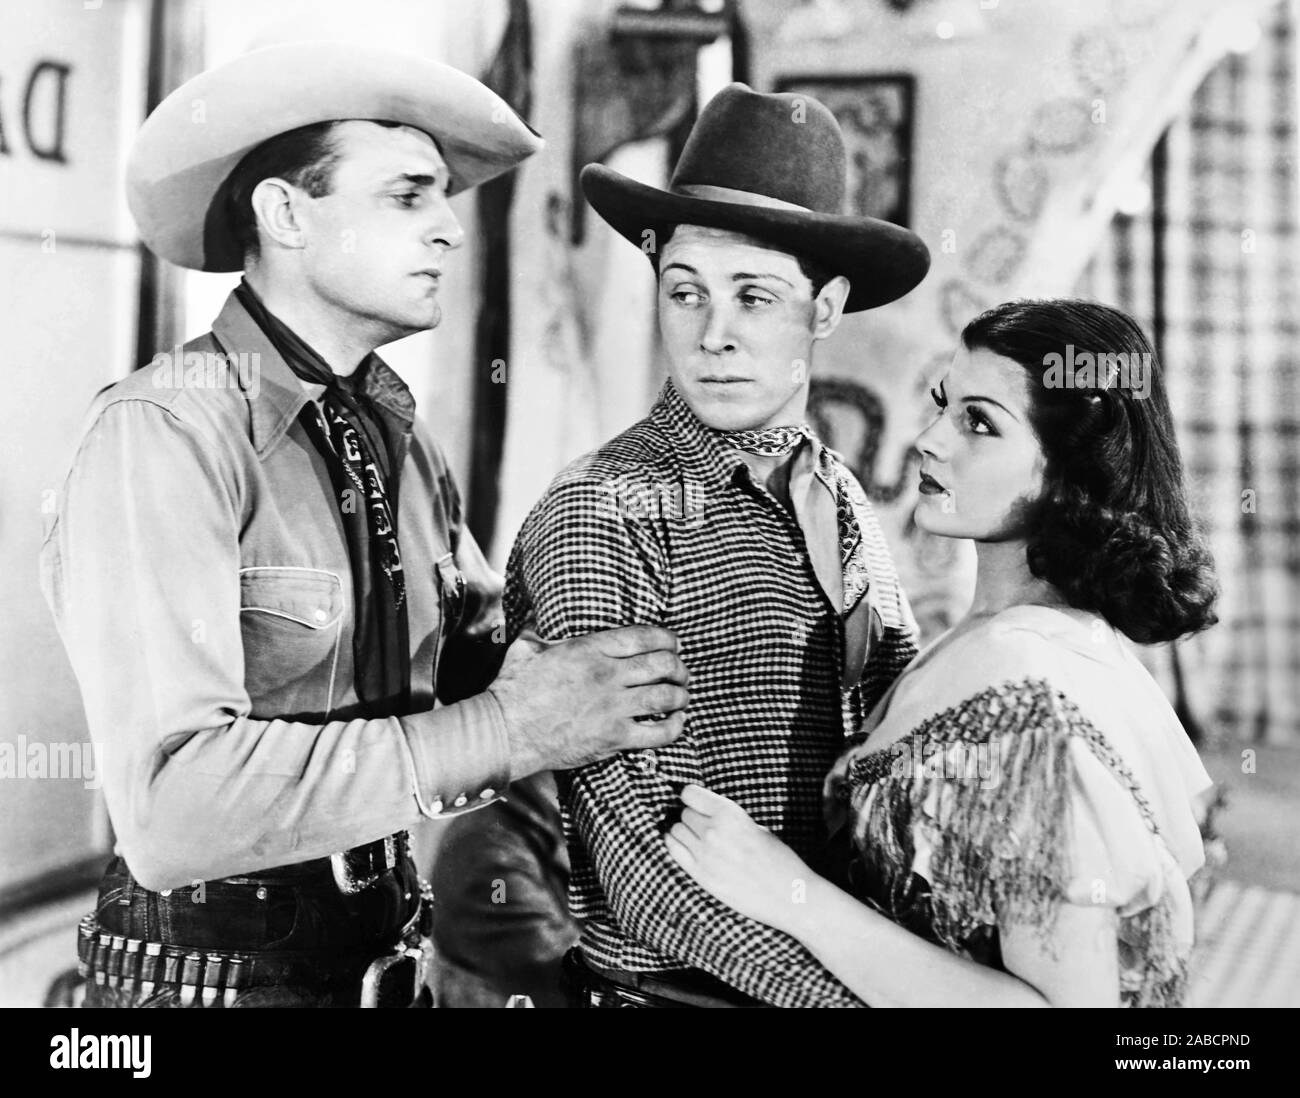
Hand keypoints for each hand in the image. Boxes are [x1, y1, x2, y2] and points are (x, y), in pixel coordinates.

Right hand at [489, 624, 689, 777]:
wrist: (505, 732)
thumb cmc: (513, 690)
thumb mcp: (525, 647)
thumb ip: (540, 626)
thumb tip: (539, 608)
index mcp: (590, 649)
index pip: (644, 636)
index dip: (667, 638)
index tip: (674, 643)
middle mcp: (607, 676)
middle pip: (662, 665)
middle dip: (679, 667)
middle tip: (681, 671)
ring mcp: (613, 708)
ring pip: (665, 697)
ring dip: (681, 695)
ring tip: (682, 695)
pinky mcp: (613, 738)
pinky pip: (658, 733)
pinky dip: (674, 727)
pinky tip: (677, 722)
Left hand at [665, 784, 812, 934]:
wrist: (790, 895)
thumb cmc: (779, 859)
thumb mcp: (757, 828)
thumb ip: (729, 820)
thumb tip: (706, 814)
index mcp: (730, 814)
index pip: (690, 794)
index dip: (693, 797)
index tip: (697, 802)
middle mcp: (713, 831)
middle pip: (684, 814)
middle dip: (693, 817)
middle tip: (705, 826)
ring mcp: (704, 855)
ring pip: (676, 831)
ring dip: (684, 832)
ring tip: (697, 839)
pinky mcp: (700, 876)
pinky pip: (673, 851)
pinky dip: (676, 845)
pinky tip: (686, 847)